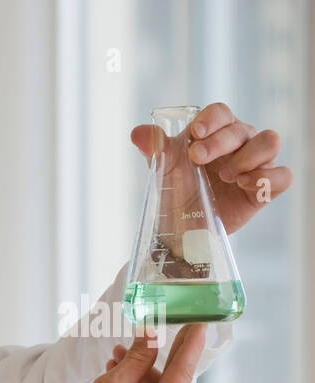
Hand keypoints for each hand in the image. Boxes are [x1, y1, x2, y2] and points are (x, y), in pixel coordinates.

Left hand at [131, 102, 290, 234]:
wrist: (180, 231)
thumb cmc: (175, 194)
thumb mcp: (163, 172)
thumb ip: (155, 150)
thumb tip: (138, 134)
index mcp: (215, 133)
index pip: (221, 113)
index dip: (211, 119)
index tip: (195, 133)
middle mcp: (240, 144)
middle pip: (242, 128)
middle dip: (220, 142)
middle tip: (197, 159)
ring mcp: (256, 165)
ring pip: (270, 142)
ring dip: (248, 156)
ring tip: (225, 176)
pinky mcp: (265, 189)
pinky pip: (282, 176)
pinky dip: (267, 178)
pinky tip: (244, 184)